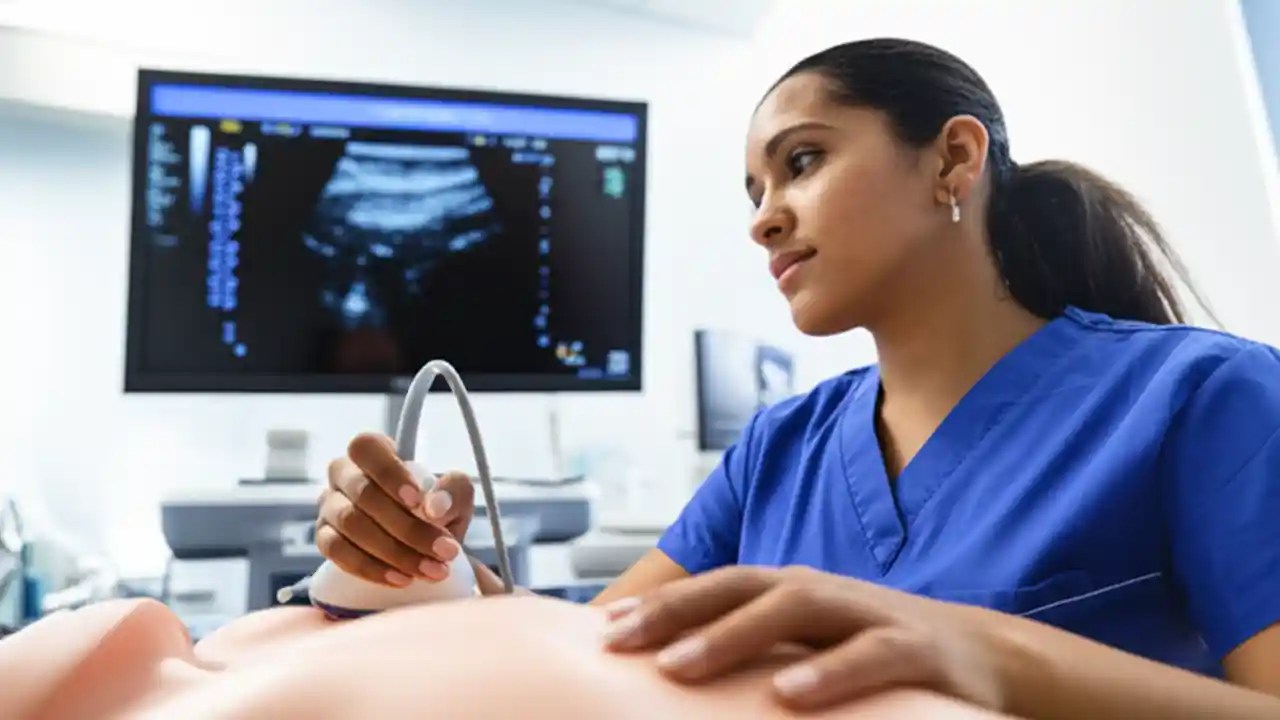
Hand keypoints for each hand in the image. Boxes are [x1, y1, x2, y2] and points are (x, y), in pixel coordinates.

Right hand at [314, 432, 474, 587]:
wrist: (423, 550)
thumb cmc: (436, 513)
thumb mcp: (455, 498)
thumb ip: (453, 492)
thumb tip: (435, 507)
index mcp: (374, 453)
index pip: (367, 447)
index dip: (389, 472)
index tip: (418, 500)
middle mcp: (344, 475)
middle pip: (363, 493)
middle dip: (408, 527)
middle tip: (445, 550)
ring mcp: (329, 506)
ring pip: (352, 524)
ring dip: (396, 551)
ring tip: (432, 570)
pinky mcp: (323, 539)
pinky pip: (337, 552)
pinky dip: (372, 568)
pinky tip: (402, 578)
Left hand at [599, 565, 1009, 712]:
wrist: (985, 654)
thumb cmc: (876, 652)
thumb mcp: (811, 646)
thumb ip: (756, 653)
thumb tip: (680, 677)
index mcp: (791, 590)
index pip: (716, 587)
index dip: (663, 604)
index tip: (604, 631)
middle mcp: (822, 591)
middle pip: (740, 586)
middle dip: (679, 612)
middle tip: (622, 645)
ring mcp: (867, 613)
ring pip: (795, 609)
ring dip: (734, 635)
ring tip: (680, 667)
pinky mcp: (914, 647)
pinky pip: (868, 655)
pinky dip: (827, 672)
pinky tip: (787, 695)